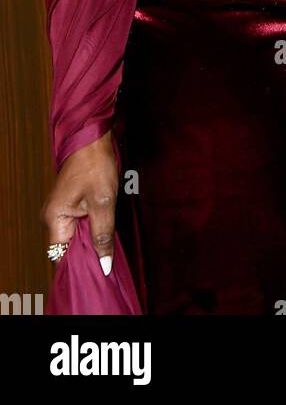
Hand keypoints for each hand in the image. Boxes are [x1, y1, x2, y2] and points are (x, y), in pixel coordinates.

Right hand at [40, 129, 117, 275]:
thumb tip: (104, 265)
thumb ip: (102, 234)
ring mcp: (61, 210)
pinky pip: (79, 225)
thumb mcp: (103, 202)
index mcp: (54, 218)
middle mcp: (52, 217)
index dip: (78, 265)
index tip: (97, 272)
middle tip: (107, 260)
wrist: (94, 138)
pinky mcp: (70, 204)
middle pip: (67, 247)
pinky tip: (104, 231)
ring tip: (108, 246)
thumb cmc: (96, 165)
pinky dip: (91, 229)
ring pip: (75, 236)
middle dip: (87, 254)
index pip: (60, 255)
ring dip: (91, 241)